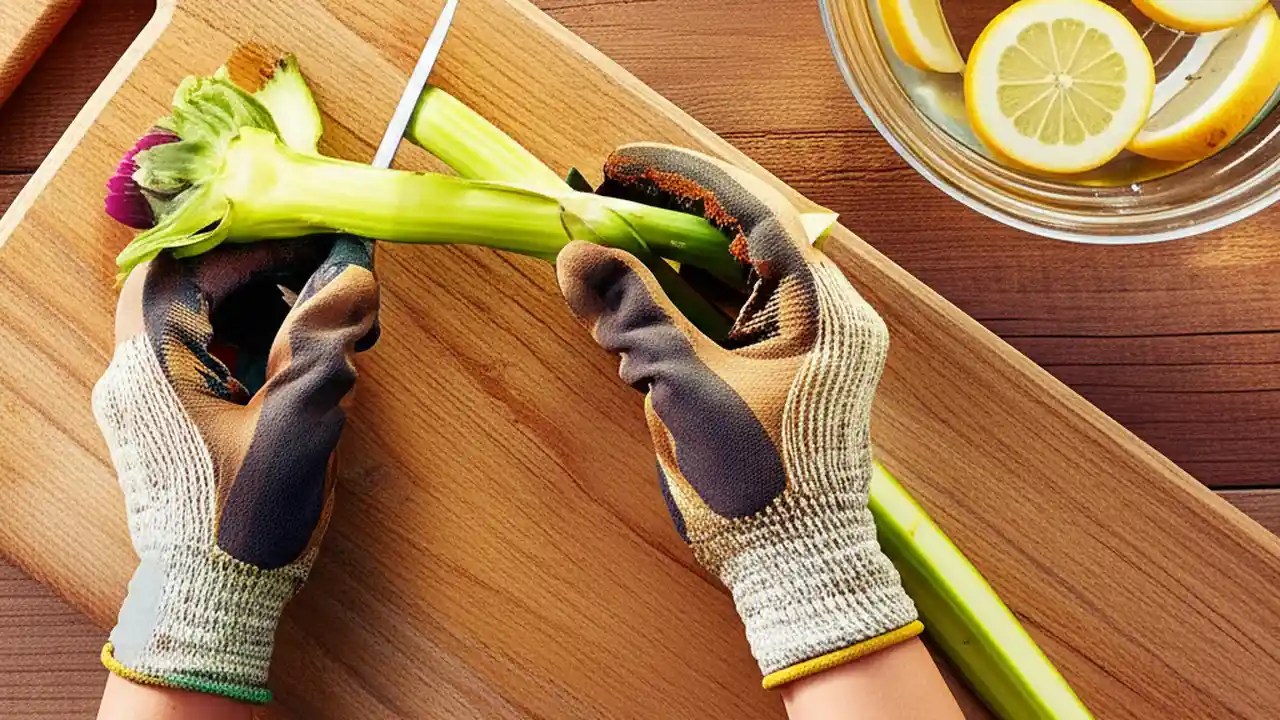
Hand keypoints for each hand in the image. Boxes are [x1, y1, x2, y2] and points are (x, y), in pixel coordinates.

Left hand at [93, 235, 378, 703]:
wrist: (213, 601)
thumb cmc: (244, 518)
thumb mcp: (296, 421)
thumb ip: (324, 338)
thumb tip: (354, 271)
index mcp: (151, 360)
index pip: (197, 262)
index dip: (264, 240)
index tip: (320, 240)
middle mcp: (137, 368)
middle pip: (197, 283)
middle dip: (267, 270)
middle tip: (329, 274)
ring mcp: (150, 394)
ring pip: (205, 315)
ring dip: (265, 304)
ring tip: (326, 317)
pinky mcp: (170, 417)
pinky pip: (210, 351)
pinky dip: (256, 339)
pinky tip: (302, 355)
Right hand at [556, 144, 918, 688]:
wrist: (793, 566)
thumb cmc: (758, 483)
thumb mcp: (688, 392)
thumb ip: (635, 316)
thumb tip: (576, 254)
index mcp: (822, 309)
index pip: (753, 213)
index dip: (684, 179)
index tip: (622, 163)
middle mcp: (819, 313)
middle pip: (737, 235)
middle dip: (666, 214)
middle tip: (602, 196)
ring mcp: (799, 342)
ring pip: (726, 273)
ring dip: (665, 256)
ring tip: (604, 238)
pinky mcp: (774, 368)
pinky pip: (722, 313)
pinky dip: (675, 299)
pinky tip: (631, 292)